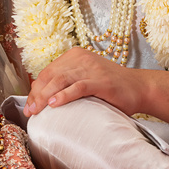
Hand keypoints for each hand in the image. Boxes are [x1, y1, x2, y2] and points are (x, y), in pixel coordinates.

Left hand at [23, 47, 145, 117]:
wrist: (140, 88)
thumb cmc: (110, 88)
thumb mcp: (85, 79)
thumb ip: (68, 82)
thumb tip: (43, 97)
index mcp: (74, 56)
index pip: (47, 72)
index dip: (35, 90)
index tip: (29, 106)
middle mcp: (81, 59)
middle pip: (51, 76)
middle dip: (37, 95)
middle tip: (30, 112)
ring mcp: (91, 69)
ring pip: (60, 80)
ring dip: (45, 96)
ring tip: (37, 110)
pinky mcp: (101, 81)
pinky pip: (78, 87)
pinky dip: (64, 95)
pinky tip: (54, 104)